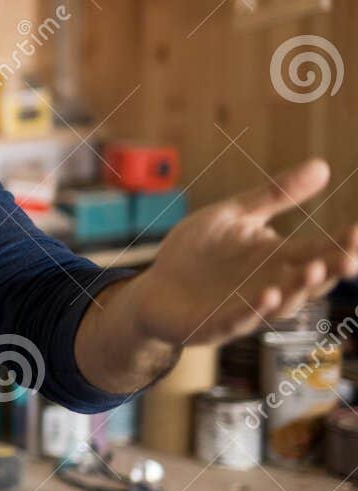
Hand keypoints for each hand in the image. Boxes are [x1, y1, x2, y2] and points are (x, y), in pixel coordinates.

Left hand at [133, 158, 357, 347]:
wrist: (153, 289)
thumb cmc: (197, 253)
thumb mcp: (234, 216)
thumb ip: (275, 195)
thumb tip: (323, 166)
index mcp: (277, 258)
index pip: (318, 251)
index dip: (340, 244)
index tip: (357, 229)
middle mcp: (270, 285)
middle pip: (308, 281)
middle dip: (330, 270)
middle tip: (349, 258)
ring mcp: (245, 308)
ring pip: (281, 304)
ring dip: (297, 289)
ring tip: (313, 271)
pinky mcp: (215, 324)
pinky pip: (238, 319)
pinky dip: (254, 310)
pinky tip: (267, 296)